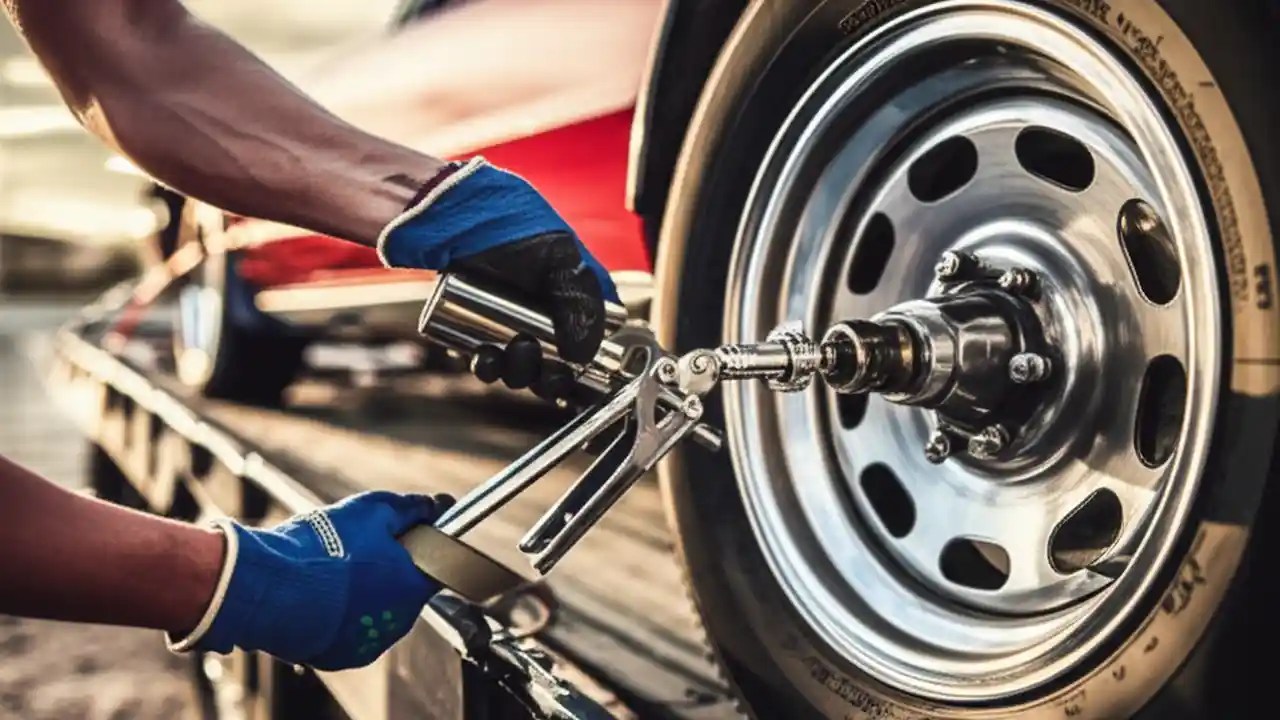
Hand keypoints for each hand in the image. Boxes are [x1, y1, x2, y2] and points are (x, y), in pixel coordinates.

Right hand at [170, 491, 451, 670]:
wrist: (272, 590)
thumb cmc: (325, 548)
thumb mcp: (373, 511)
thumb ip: (412, 508)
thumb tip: (438, 505)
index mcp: (415, 585)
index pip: (438, 566)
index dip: (422, 548)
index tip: (405, 537)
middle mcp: (400, 620)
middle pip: (404, 589)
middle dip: (388, 570)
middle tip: (357, 550)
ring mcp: (371, 642)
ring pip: (377, 611)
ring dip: (364, 594)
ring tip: (333, 573)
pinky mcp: (343, 656)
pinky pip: (351, 631)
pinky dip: (341, 616)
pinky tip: (322, 597)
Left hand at [378, 157, 618, 384]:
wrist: (457, 212)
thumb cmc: (515, 222)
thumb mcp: (562, 255)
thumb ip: (583, 304)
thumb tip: (581, 356)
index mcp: (575, 300)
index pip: (590, 345)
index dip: (582, 365)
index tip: (571, 369)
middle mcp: (546, 317)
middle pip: (557, 367)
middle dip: (548, 375)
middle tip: (541, 361)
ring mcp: (512, 325)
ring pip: (523, 370)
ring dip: (519, 372)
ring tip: (510, 350)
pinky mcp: (479, 329)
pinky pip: (487, 361)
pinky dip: (488, 365)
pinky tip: (484, 354)